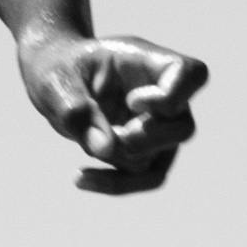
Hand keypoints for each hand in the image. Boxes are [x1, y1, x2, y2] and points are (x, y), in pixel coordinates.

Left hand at [18, 28, 206, 194]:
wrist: (55, 83)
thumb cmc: (59, 71)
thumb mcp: (57, 83)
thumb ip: (79, 111)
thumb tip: (106, 150)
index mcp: (149, 63)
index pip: (192, 75)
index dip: (173, 95)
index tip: (134, 101)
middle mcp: (162, 96)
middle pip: (182, 127)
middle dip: (148, 139)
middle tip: (116, 133)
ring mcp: (158, 128)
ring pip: (161, 162)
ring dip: (123, 164)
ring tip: (86, 148)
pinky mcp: (144, 154)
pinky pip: (144, 179)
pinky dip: (115, 183)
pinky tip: (80, 178)